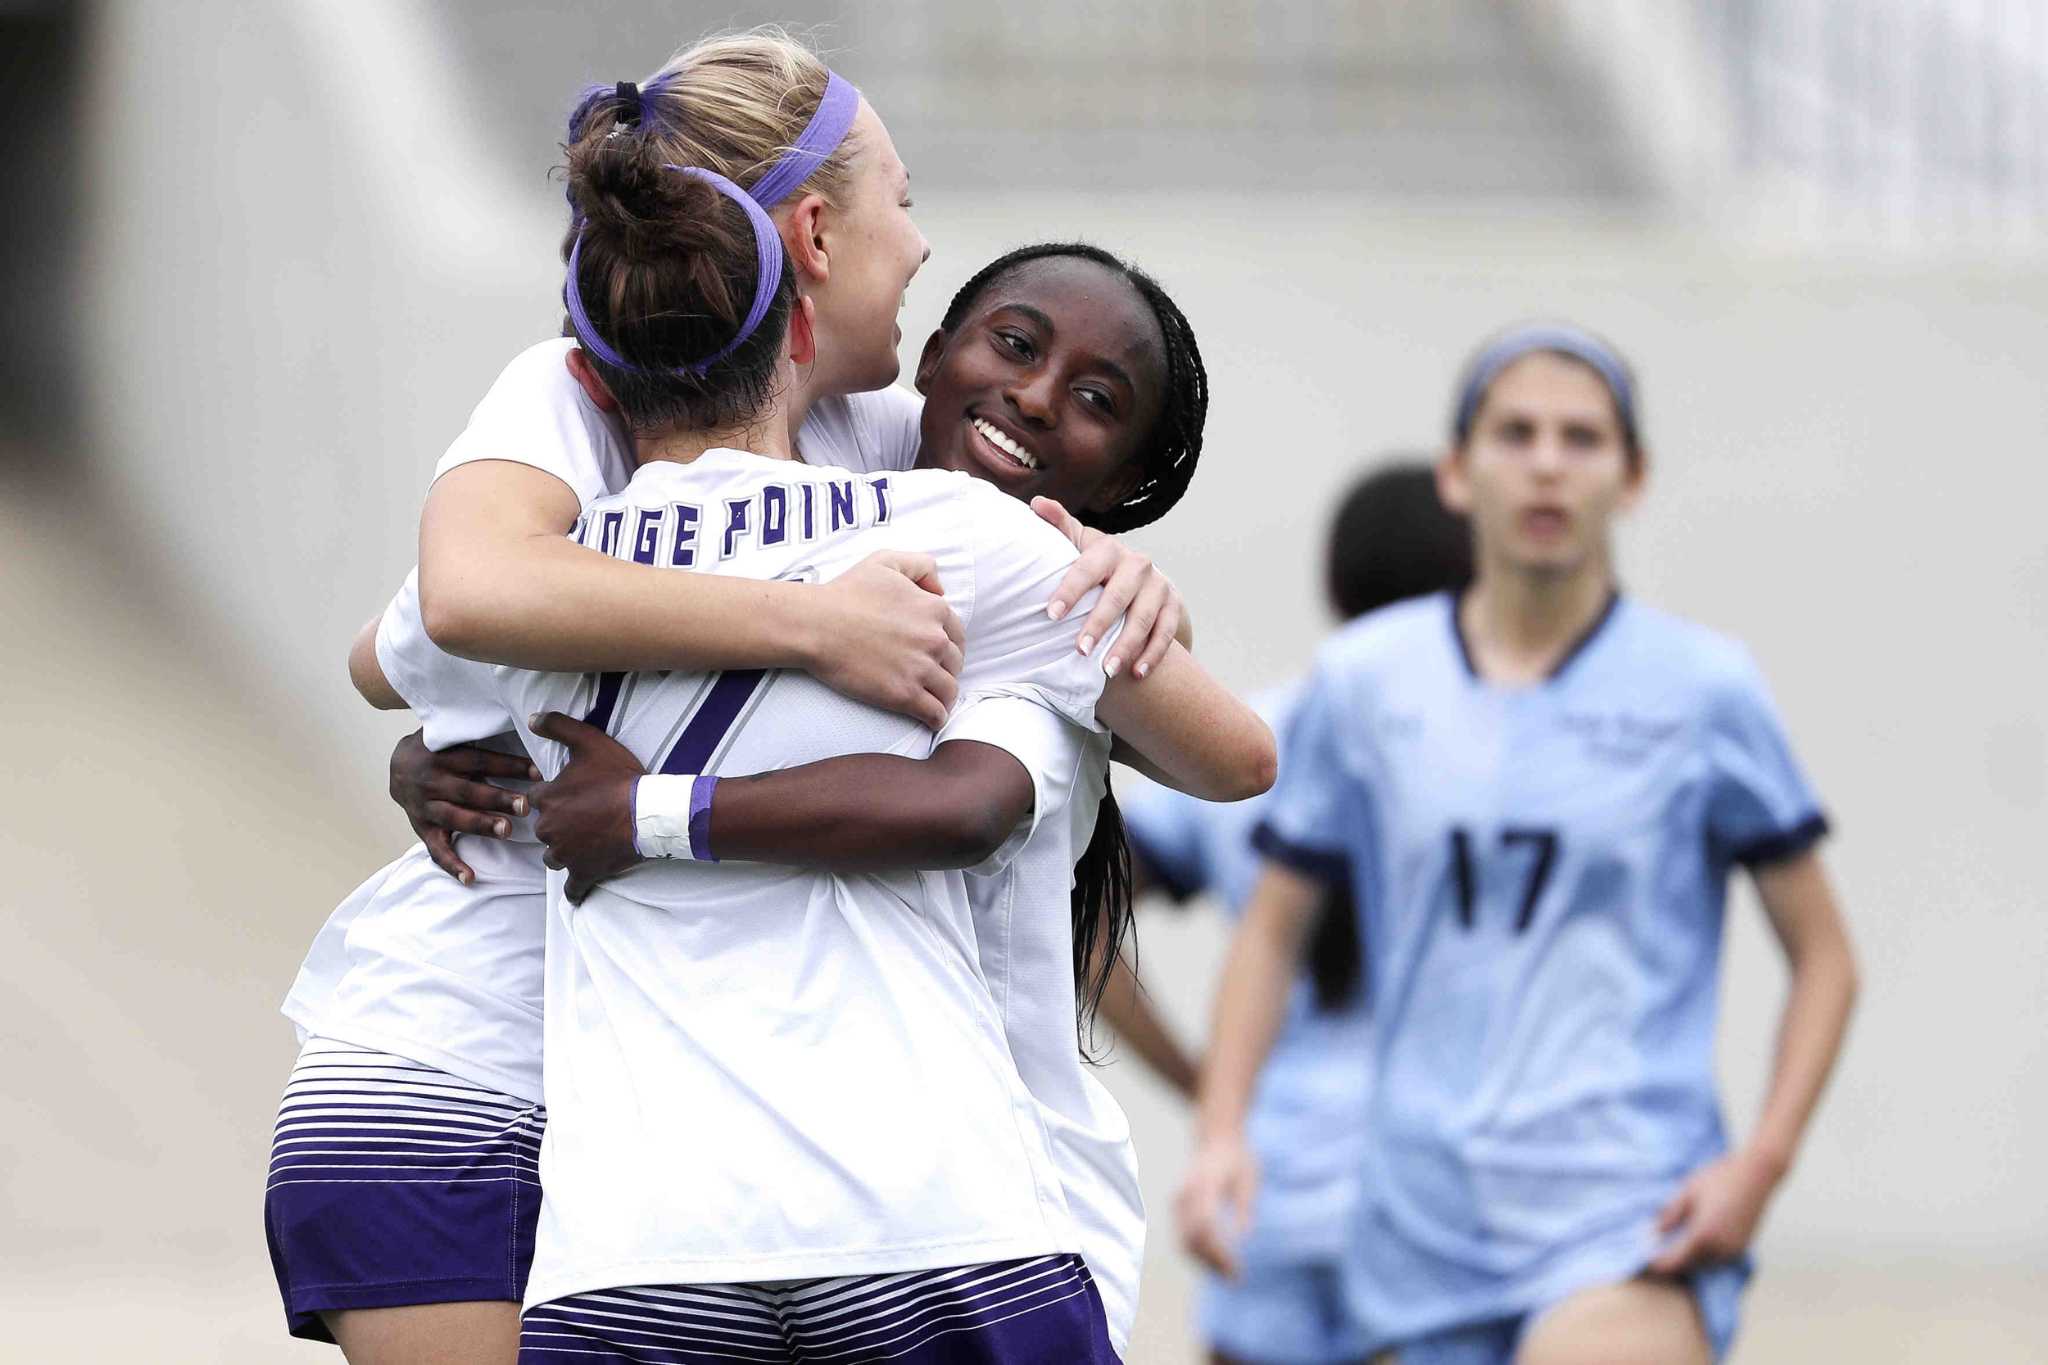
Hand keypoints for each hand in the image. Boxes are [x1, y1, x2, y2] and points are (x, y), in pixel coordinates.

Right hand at [389, 730, 538, 884]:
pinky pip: (436, 849)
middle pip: (468, 790)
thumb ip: (476, 735)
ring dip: (480, 824)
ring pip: (454, 817)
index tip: (537, 772)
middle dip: (497, 798)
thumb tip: (522, 726)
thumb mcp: (451, 735)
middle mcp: (432, 781)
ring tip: (506, 830)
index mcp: (443, 756)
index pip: (480, 760)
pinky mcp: (422, 828)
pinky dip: (452, 865)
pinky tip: (470, 878)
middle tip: (525, 805)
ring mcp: (425, 807)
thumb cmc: (438, 749)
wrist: (395, 765)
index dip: (508, 765)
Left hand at [528, 712, 647, 903]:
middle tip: (583, 816)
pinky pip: (573, 888)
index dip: (551, 794)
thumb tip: (532, 718)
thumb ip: (557, 725)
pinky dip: (575, 890)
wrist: (649, 813)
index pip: (535, 798)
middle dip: (558, 823)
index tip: (568, 793)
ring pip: (554, 855)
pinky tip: (578, 891)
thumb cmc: (619, 777)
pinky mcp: (584, 872)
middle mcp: (550, 829)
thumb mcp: (589, 741)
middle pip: (544, 828)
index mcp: (547, 799)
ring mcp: (566, 854)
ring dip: (565, 850)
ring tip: (586, 842)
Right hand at [808, 551, 964, 728]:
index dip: (949, 644)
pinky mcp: (904, 695)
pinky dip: (937, 718)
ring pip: (950, 690)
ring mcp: (920, 668)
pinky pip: (935, 713)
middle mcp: (934, 639)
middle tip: (933, 675)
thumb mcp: (886, 561)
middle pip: (955, 662)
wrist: (816, 625)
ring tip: (936, 700)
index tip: (938, 653)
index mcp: (934, 609)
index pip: (956, 633)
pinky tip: (932, 719)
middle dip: (947, 669)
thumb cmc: (846, 592)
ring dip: (945, 696)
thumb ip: (921, 565)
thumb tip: (941, 589)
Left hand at [1034, 497, 1183, 680]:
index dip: (1070, 590)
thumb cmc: (1097, 564)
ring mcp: (1159, 586)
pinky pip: (1165, 633)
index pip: (1088, 568)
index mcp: (1109, 549)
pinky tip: (1136, 673)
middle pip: (1118, 597)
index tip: (1052, 615)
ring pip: (1143, 618)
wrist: (1141, 576)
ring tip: (1106, 670)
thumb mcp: (1079, 543)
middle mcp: (1138, 564)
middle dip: (1099, 624)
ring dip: (1126, 646)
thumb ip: (1059, 526)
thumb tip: (1036, 503)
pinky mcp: (1174, 605)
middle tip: (1080, 651)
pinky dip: (1152, 654)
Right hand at [1174, 1131, 1257, 1277]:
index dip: (1218, 1251)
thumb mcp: (1249, 1178)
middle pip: (1191, 1238)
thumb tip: (1243, 1238)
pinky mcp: (1177, 1207)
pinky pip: (1183, 1236)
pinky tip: (1217, 1262)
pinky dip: (1198, 1253)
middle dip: (1211, 1263)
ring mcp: (1177, 1201)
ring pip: (1184, 1241)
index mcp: (1203, 1185)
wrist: (1216, 1137)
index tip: (1237, 1268)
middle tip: (1235, 1278)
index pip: (1205, 1226)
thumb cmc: (1238, 1159)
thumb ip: (1245, 1206)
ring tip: (1228, 1275)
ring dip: (1204, 1262)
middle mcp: (1185, 1194)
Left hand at [1648, 1146, 1784, 1273]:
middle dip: (1669, 1264)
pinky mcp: (1741, 1246)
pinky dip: (1701, 1256)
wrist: (1757, 1173)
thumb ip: (1670, 1215)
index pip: (1674, 1262)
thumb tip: (1652, 1233)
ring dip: (1686, 1261)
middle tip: (1650, 1254)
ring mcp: (1733, 1250)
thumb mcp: (1688, 1191)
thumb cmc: (1719, 1177)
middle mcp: (1720, 1249)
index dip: (1656, 1265)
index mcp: (1703, 1236)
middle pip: (1688, 1267)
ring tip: (1667, 1248)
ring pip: (1703, 1265)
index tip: (1641, 1260)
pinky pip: (1716, 1259)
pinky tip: (1689, 1244)